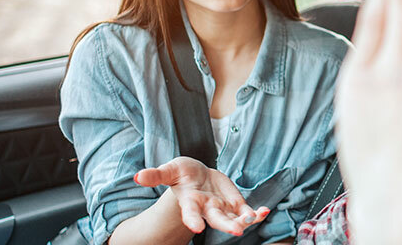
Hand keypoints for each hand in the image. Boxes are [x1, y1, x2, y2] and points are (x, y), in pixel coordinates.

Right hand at [135, 156, 269, 235]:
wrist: (196, 176)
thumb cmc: (181, 174)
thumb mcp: (169, 170)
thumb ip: (156, 175)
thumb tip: (138, 177)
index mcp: (190, 202)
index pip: (190, 213)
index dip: (192, 220)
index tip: (196, 228)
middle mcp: (207, 209)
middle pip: (217, 220)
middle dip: (227, 226)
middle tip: (236, 231)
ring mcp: (222, 208)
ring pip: (234, 219)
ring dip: (244, 220)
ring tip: (253, 218)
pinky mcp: (234, 204)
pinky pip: (247, 211)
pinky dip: (256, 213)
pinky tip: (264, 212)